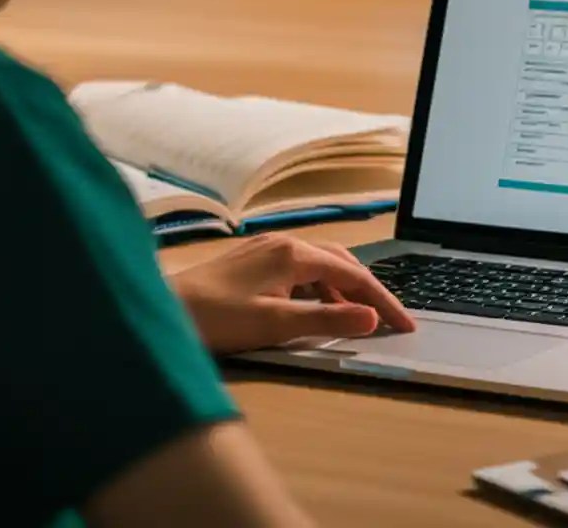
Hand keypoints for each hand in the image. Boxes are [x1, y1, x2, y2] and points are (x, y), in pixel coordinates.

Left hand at [168, 234, 415, 353]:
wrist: (162, 311)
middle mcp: (284, 243)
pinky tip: (317, 309)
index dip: (383, 301)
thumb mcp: (276, 324)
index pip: (354, 276)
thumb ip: (327, 321)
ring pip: (322, 266)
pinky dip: (320, 289)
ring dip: (344, 290)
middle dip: (369, 290)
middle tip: (389, 319)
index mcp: (294, 253)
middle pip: (342, 263)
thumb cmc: (214, 319)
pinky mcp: (254, 262)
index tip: (404, 324)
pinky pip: (301, 270)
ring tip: (358, 318)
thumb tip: (371, 319)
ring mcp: (267, 250)